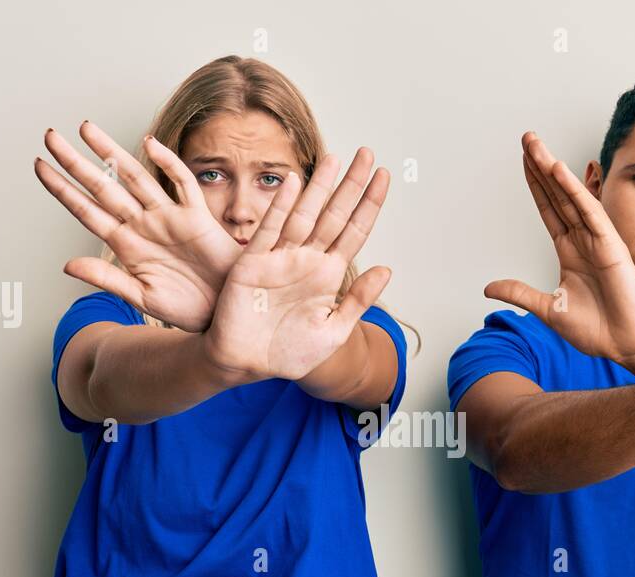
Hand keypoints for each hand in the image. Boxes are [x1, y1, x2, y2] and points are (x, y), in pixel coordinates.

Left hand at [34, 120, 241, 331]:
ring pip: (135, 177)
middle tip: (51, 136)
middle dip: (77, 161)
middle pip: (104, 186)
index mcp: (126, 244)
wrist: (224, 315)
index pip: (86, 209)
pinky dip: (168, 163)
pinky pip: (182, 184)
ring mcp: (169, 218)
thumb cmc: (187, 308)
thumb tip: (67, 265)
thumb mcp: (142, 297)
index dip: (62, 188)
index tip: (39, 166)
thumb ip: (107, 278)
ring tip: (86, 129)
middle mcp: (143, 225)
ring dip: (111, 152)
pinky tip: (150, 144)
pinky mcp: (196, 218)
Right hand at [202, 149, 391, 382]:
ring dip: (319, 187)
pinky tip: (293, 183)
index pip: (355, 231)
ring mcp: (280, 258)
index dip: (370, 204)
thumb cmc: (288, 353)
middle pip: (334, 214)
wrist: (246, 365)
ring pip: (304, 214)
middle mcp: (307, 260)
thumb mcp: (332, 333)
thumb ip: (358, 301)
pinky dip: (280, 208)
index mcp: (328, 275)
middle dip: (351, 184)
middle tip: (367, 153)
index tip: (383, 177)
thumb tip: (387, 269)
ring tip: (335, 158)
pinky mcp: (253, 263)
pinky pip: (269, 230)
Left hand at [484, 131, 634, 365]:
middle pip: (557, 195)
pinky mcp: (610, 247)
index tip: (523, 161)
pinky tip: (559, 172)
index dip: (536, 185)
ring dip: (552, 170)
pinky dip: (574, 192)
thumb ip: (520, 293)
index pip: (549, 209)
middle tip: (527, 138)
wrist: (626, 345)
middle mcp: (583, 240)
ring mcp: (597, 240)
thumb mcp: (547, 309)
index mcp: (570, 251)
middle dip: (541, 166)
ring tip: (536, 146)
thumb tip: (489, 288)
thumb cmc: (597, 329)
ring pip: (570, 197)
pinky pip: (590, 213)